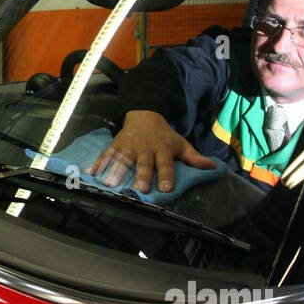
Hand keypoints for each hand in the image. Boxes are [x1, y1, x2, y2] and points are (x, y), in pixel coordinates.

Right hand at [85, 110, 216, 192]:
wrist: (144, 114)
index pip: (165, 163)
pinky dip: (98, 164)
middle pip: (143, 163)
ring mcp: (128, 146)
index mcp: (162, 148)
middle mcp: (144, 148)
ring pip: (122, 160)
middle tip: (140, 188)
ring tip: (110, 184)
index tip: (166, 188)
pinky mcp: (116, 145)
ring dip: (116, 172)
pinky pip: (106, 155)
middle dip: (142, 175)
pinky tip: (90, 174)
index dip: (166, 175)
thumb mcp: (180, 143)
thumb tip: (213, 167)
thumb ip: (194, 157)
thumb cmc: (164, 135)